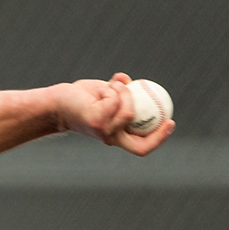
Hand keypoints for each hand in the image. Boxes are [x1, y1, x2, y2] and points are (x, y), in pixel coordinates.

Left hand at [50, 72, 174, 155]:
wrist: (57, 103)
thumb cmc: (82, 99)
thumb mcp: (106, 97)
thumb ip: (121, 93)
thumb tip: (133, 83)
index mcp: (117, 136)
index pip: (141, 146)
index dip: (159, 138)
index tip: (170, 122)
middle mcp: (111, 138)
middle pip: (141, 146)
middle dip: (159, 136)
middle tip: (168, 118)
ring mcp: (104, 131)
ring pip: (129, 111)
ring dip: (124, 92)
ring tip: (114, 84)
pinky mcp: (96, 121)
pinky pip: (115, 100)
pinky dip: (112, 89)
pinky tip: (104, 87)